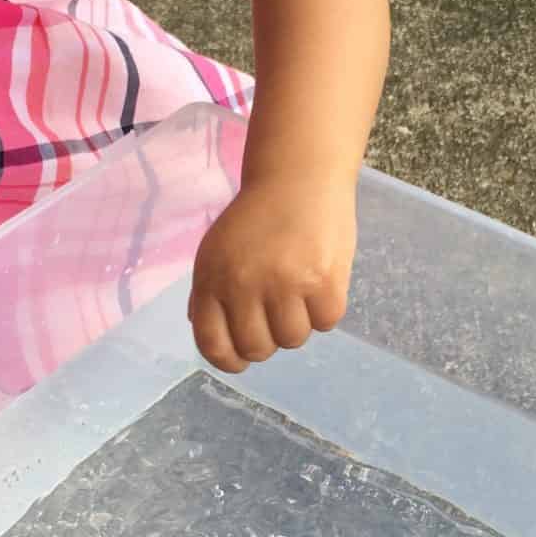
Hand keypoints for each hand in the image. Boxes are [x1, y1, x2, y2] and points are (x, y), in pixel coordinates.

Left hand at [188, 174, 355, 372]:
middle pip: (258, 349)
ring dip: (299, 323)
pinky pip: (326, 322)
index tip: (242, 359)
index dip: (229, 361)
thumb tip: (213, 338)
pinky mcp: (324, 280)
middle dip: (269, 340)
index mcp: (212, 278)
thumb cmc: (258, 218)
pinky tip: (319, 282)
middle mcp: (244, 284)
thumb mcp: (217, 251)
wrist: (300, 175)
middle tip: (276, 314)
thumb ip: (209, 295)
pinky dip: (325, 309)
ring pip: (293, 340)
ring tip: (299, 292)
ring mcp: (285, 283)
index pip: (213, 344)